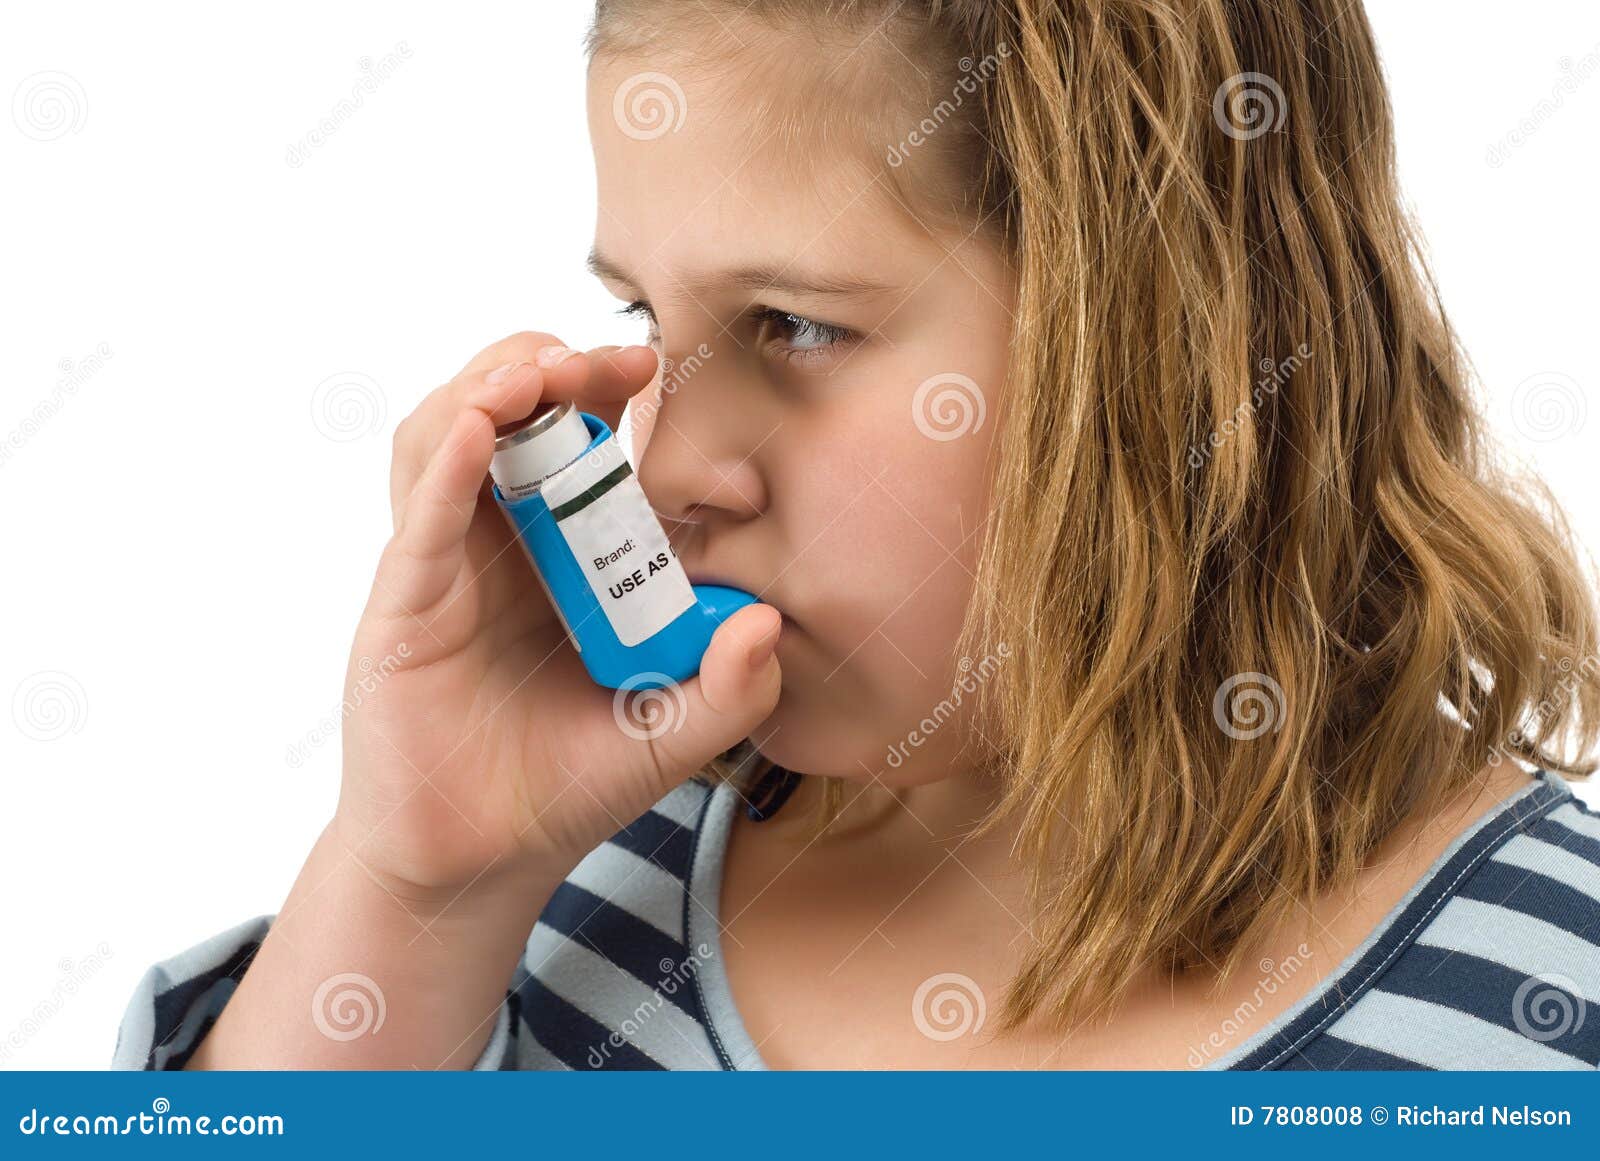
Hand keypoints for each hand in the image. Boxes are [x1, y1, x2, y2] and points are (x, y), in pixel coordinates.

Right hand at [333, 332, 781, 904]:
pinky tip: (482, 427)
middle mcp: (497, 541)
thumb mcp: (671, 737)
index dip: (601, 389)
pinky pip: (422, 516)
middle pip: (503, 413)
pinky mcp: (405, 604)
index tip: (651, 365)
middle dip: (545, 364)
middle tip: (601, 358)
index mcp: (560, 550)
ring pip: (443, 437)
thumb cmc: (567, 783)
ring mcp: (444, 565)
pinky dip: (447, 463)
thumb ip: (731, 691)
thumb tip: (767, 623)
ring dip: (487, 387)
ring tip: (537, 372)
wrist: (483, 858)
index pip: (573, 438)